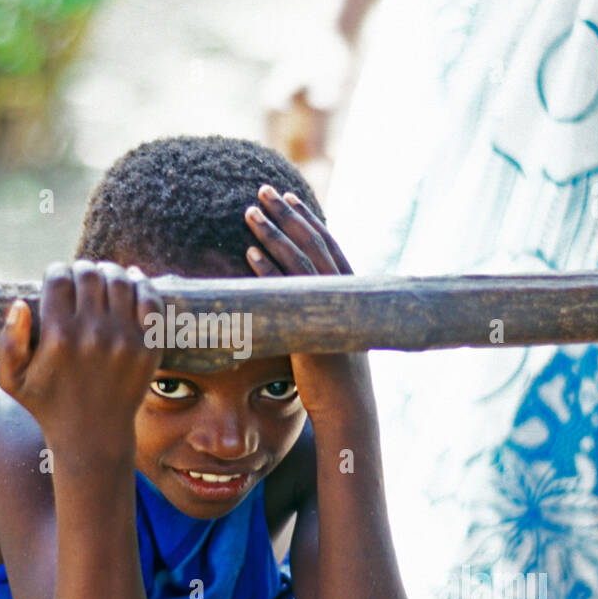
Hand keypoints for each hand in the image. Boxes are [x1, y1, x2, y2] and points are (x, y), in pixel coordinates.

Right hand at [0, 260, 162, 452]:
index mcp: (58, 336)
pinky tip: (133, 279)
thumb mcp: (12, 381)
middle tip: (81, 274)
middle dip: (82, 268)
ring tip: (105, 275)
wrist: (92, 435)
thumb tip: (19, 304)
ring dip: (111, 271)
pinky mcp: (148, 346)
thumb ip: (7, 342)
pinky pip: (150, 300)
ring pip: (120, 281)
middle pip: (90, 275)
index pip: (59, 279)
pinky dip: (142, 283)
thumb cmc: (48, 404)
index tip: (57, 276)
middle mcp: (92, 334)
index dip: (56, 271)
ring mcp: (124, 339)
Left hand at [244, 185, 372, 418]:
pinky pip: (287, 292)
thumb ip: (316, 311)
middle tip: (263, 189)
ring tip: (249, 212)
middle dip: (286, 214)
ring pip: (298, 261)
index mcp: (349, 291)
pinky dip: (268, 271)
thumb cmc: (335, 377)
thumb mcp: (331, 333)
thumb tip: (292, 298)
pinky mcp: (312, 328)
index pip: (326, 244)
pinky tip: (248, 253)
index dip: (306, 220)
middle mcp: (341, 294)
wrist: (347, 409)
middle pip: (311, 243)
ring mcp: (328, 310)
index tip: (288, 197)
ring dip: (272, 234)